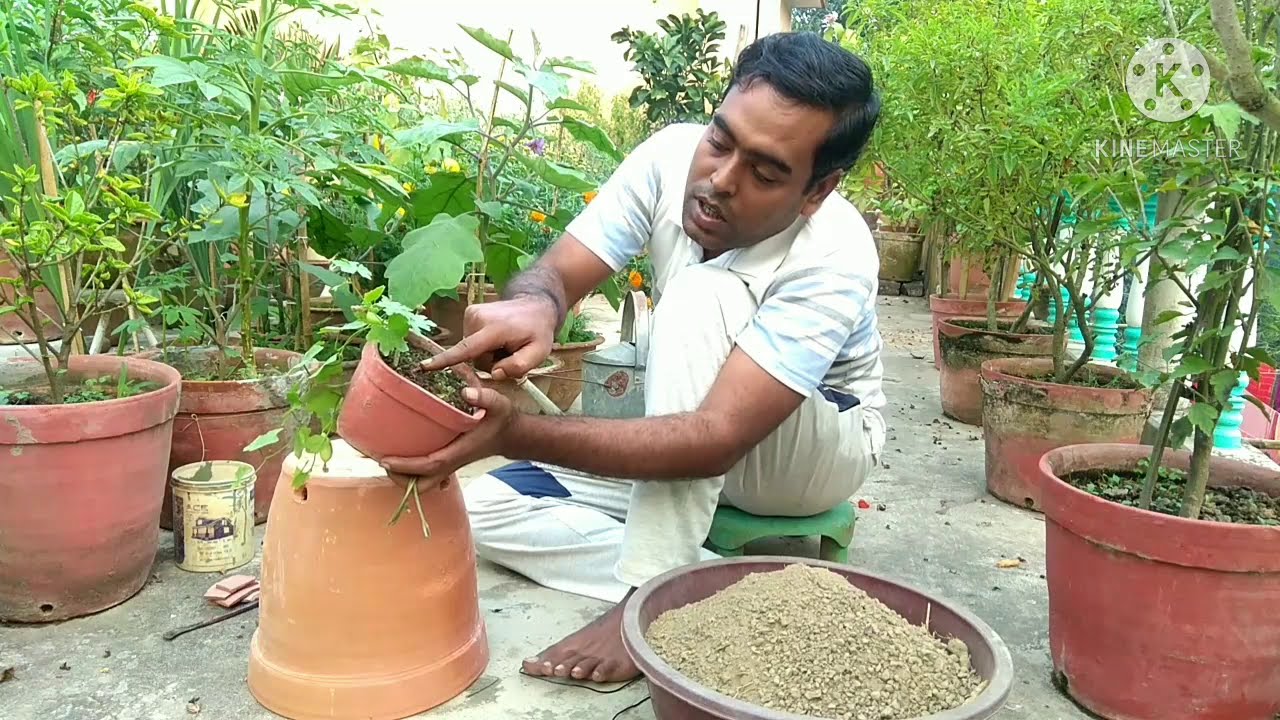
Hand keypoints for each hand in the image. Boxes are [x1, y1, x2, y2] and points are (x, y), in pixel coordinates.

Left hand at [379, 386, 516, 478]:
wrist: (510, 435)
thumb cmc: (501, 420)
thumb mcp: (497, 404)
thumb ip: (484, 397)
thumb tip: (465, 392)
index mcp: (459, 452)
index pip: (429, 465)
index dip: (406, 466)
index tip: (385, 460)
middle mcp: (451, 463)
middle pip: (421, 484)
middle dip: (400, 478)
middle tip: (382, 460)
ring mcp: (449, 466)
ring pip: (422, 483)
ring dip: (403, 477)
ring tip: (386, 458)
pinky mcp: (448, 463)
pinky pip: (426, 475)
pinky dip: (411, 472)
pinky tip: (401, 456)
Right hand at [423, 295, 557, 379]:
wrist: (535, 304)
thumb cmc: (538, 331)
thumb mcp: (539, 352)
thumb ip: (518, 366)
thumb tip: (495, 373)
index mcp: (494, 329)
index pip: (467, 349)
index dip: (445, 360)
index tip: (424, 366)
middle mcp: (478, 318)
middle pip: (474, 357)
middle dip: (491, 361)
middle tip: (510, 351)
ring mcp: (471, 313)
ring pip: (472, 351)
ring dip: (488, 353)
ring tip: (505, 342)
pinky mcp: (469, 313)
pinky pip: (471, 341)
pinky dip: (484, 344)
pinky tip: (498, 337)